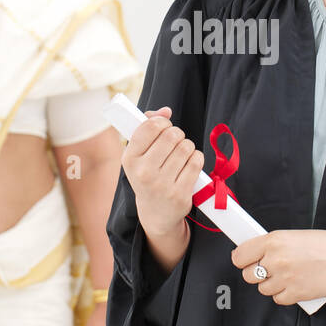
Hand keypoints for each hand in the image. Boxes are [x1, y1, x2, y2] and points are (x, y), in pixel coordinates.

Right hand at [121, 106, 203, 240]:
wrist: (155, 213)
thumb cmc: (148, 175)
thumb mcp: (139, 154)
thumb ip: (147, 127)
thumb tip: (166, 111)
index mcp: (129, 159)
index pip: (150, 126)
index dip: (162, 122)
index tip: (164, 127)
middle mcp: (143, 172)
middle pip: (172, 135)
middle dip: (177, 134)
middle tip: (175, 142)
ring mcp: (162, 185)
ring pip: (186, 147)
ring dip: (188, 147)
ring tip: (181, 156)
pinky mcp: (180, 194)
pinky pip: (196, 161)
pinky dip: (196, 158)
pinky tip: (189, 165)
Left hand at [231, 229, 325, 305]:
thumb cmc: (323, 245)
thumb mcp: (293, 237)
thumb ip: (272, 246)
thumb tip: (252, 254)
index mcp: (273, 240)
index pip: (239, 256)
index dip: (242, 260)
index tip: (245, 261)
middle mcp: (275, 259)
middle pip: (248, 275)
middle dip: (257, 274)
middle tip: (271, 270)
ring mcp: (284, 278)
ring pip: (263, 289)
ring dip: (273, 285)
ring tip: (288, 276)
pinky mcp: (294, 294)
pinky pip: (278, 299)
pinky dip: (285, 295)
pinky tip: (295, 284)